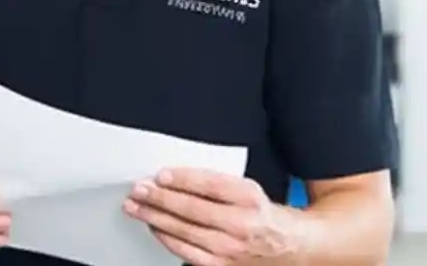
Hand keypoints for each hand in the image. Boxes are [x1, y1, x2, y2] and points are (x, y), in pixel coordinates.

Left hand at [123, 168, 298, 265]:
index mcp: (249, 197)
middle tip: (138, 189)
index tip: (160, 174)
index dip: (182, 179)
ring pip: (184, 231)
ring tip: (136, 206)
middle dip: (159, 198)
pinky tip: (154, 228)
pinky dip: (166, 239)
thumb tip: (178, 175)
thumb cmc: (264, 215)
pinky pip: (186, 252)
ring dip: (155, 218)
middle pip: (192, 209)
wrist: (289, 247)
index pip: (209, 184)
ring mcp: (230, 248)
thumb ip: (219, 181)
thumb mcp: (249, 189)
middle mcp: (241, 223)